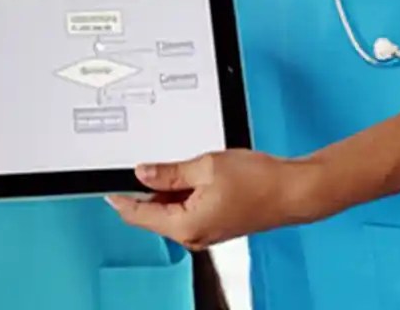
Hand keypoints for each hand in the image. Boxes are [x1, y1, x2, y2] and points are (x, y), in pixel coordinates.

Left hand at [105, 150, 325, 249]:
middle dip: (144, 191)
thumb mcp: (205, 166)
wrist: (293, 191)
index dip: (119, 198)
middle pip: (152, 214)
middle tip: (141, 165)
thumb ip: (169, 172)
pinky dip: (182, 194)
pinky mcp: (214, 224)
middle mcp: (193, 235)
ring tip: (174, 166)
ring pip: (170, 210)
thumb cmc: (259, 181)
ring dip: (165, 191)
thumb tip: (143, 173)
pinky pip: (187, 209)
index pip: (138, 215)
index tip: (105, 187)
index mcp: (185, 225)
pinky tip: (188, 175)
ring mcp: (204, 231)